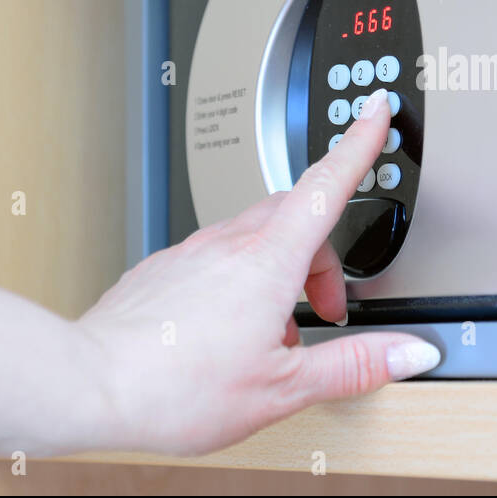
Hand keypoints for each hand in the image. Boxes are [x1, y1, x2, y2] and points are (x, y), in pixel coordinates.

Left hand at [78, 88, 439, 455]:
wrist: (87, 385)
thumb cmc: (174, 387)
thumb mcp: (284, 388)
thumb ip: (353, 365)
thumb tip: (409, 352)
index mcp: (269, 262)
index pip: (328, 184)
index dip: (359, 143)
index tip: (374, 109)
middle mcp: (229, 244)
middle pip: (296, 218)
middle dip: (323, 254)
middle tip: (329, 306)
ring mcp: (191, 253)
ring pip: (255, 242)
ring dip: (280, 277)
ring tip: (275, 335)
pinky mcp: (163, 270)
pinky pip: (216, 261)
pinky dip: (239, 287)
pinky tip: (227, 335)